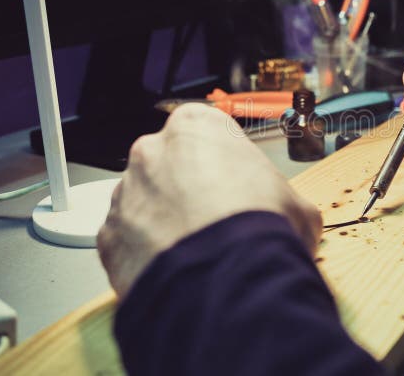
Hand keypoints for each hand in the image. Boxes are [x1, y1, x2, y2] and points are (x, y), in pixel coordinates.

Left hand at [98, 104, 321, 298]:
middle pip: (170, 166)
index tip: (237, 187)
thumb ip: (281, 199)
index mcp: (196, 126)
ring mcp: (124, 193)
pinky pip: (129, 242)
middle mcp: (152, 150)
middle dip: (189, 191)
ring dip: (166, 222)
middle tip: (217, 221)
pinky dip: (147, 255)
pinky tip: (177, 270)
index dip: (226, 165)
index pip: (207, 135)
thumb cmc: (260, 226)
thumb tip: (290, 219)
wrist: (227, 277)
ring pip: (145, 204)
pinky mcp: (107, 237)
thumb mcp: (296, 203)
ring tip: (198, 252)